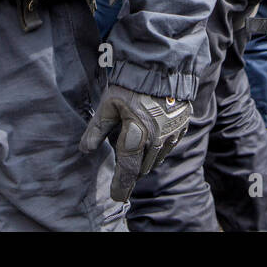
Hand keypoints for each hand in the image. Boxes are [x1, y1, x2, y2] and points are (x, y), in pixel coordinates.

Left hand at [79, 84, 190, 202]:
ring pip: (155, 160)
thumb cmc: (132, 84)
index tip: (117, 198)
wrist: (165, 68)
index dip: (121, 186)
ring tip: (135, 146)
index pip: (127, 169)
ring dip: (144, 160)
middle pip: (142, 168)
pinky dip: (157, 149)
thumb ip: (97, 128)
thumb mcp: (109, 103)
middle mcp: (157, 140)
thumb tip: (85, 150)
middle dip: (131, 170)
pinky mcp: (182, 129)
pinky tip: (151, 135)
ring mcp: (172, 136)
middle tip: (122, 164)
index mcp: (138, 134)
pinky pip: (168, 148)